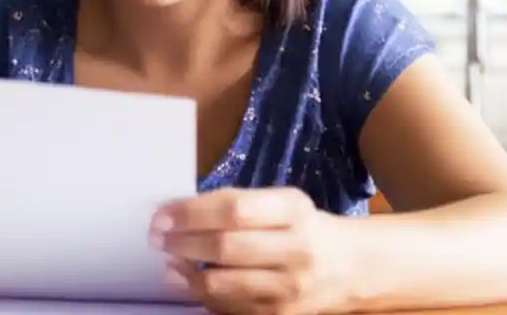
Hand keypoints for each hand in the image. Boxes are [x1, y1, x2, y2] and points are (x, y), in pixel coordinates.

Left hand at [149, 187, 351, 314]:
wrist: (349, 267)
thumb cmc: (303, 227)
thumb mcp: (282, 203)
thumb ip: (237, 205)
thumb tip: (177, 213)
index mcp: (294, 210)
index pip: (233, 210)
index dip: (190, 213)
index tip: (162, 215)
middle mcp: (296, 250)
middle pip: (225, 247)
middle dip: (182, 243)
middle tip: (157, 238)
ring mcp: (289, 289)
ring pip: (223, 285)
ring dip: (186, 273)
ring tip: (168, 261)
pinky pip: (229, 308)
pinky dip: (202, 295)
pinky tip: (189, 280)